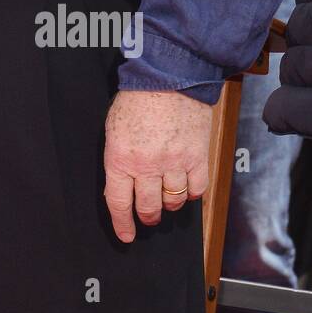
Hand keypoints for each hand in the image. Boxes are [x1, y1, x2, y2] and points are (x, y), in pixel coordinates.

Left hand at [103, 90, 210, 242]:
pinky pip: (196, 189)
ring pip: (172, 201)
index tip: (126, 235)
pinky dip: (191, 194)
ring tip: (166, 200)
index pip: (118, 202)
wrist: (169, 77)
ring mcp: (173, 163)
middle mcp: (146, 165)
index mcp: (119, 157)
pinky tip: (186, 190)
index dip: (122, 223)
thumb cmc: (137, 98)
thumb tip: (123, 183)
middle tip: (147, 217)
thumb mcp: (114, 128)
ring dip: (168, 205)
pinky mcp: (197, 157)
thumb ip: (119, 157)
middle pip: (147, 207)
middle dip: (146, 216)